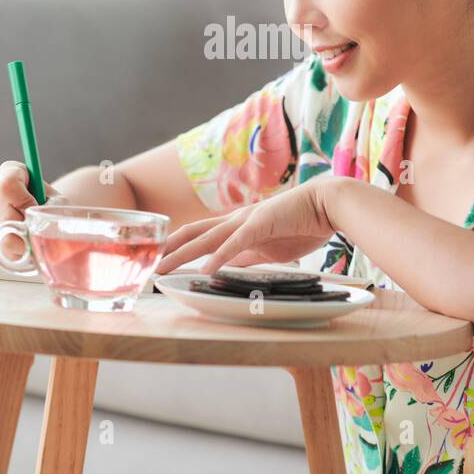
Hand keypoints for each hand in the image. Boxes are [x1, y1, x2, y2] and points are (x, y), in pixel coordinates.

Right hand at [0, 160, 68, 259]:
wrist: (34, 208)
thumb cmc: (46, 201)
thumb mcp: (56, 200)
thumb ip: (53, 209)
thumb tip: (44, 226)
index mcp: (8, 170)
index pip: (7, 185)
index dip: (25, 203)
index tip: (36, 210)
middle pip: (4, 217)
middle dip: (26, 231)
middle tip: (38, 232)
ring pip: (0, 237)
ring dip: (20, 245)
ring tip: (31, 236)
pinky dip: (11, 252)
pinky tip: (19, 240)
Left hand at [154, 177, 338, 275]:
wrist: (326, 204)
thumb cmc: (302, 224)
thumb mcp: (269, 248)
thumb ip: (248, 255)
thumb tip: (229, 265)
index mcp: (237, 225)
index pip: (198, 235)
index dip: (177, 246)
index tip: (159, 260)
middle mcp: (236, 220)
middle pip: (192, 234)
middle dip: (168, 250)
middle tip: (146, 265)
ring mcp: (247, 220)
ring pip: (206, 238)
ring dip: (182, 254)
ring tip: (162, 267)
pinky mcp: (262, 224)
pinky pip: (236, 243)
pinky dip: (219, 256)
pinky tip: (206, 269)